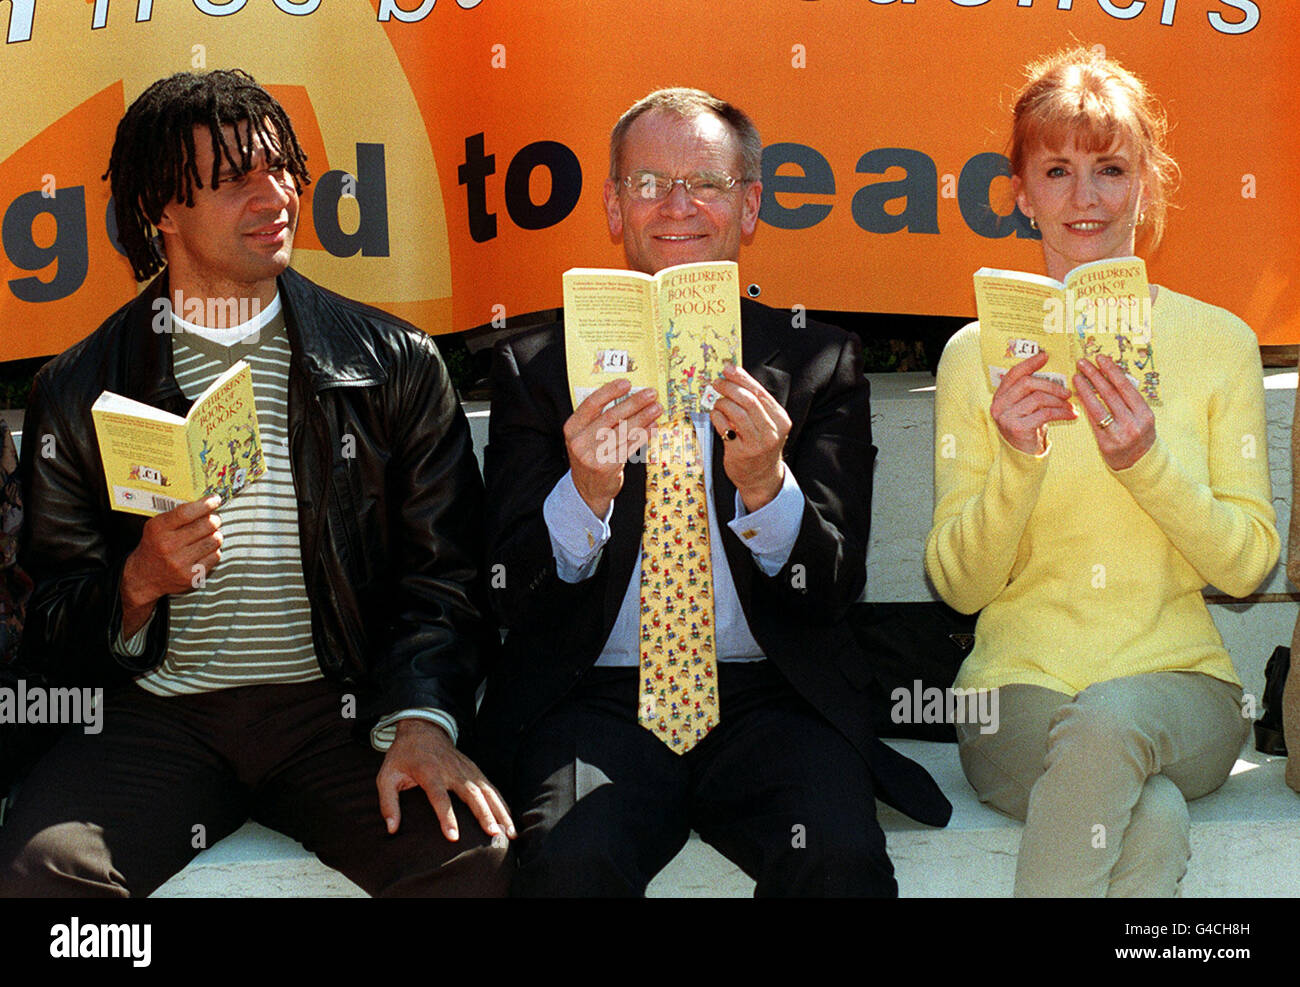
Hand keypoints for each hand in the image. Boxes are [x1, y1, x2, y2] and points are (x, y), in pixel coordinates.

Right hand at [120, 495, 222, 636]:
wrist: (144, 577)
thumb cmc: (154, 546)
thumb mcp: (157, 527)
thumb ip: (178, 514)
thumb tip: (207, 502)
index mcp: (158, 529)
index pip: (187, 512)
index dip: (205, 504)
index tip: (215, 499)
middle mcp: (168, 546)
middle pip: (206, 525)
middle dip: (214, 519)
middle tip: (214, 519)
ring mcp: (180, 563)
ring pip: (215, 540)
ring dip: (215, 535)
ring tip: (209, 535)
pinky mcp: (191, 576)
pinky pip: (215, 556)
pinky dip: (213, 551)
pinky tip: (204, 550)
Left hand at [376, 718, 514, 842]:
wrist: (422, 729)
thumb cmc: (403, 756)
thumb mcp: (386, 776)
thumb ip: (388, 803)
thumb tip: (392, 828)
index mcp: (430, 772)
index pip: (440, 797)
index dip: (447, 817)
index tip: (453, 837)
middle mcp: (452, 770)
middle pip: (472, 794)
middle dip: (485, 815)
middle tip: (494, 835)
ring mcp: (466, 769)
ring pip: (487, 792)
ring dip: (500, 812)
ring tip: (509, 832)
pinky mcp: (474, 770)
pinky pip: (491, 788)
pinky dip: (502, 803)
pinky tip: (509, 819)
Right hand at [564, 379, 661, 516]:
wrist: (586, 490)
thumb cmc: (590, 456)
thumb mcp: (585, 436)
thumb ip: (599, 419)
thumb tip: (629, 397)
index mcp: (572, 428)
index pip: (591, 404)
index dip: (610, 391)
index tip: (627, 383)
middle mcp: (580, 442)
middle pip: (611, 416)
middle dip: (634, 403)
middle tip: (651, 394)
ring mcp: (592, 456)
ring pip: (623, 431)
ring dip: (644, 418)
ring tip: (657, 408)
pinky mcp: (607, 467)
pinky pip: (630, 447)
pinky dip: (644, 435)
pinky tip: (653, 427)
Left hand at [709, 365, 790, 511]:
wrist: (761, 477)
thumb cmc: (761, 445)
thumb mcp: (767, 424)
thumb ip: (755, 403)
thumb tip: (733, 376)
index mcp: (781, 420)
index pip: (760, 393)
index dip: (742, 378)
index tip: (728, 369)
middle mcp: (772, 432)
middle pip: (748, 400)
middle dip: (730, 387)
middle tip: (717, 382)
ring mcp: (757, 444)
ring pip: (735, 412)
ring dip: (722, 402)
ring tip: (717, 402)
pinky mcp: (740, 453)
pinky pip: (724, 427)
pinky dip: (716, 416)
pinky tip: (716, 415)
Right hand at [990, 351, 1074, 454]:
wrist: (1023, 456)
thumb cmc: (1028, 427)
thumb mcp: (1026, 407)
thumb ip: (1030, 392)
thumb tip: (1050, 371)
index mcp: (999, 397)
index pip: (1013, 374)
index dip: (1030, 363)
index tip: (1046, 356)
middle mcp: (999, 406)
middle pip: (1027, 384)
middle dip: (1051, 385)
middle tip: (1067, 392)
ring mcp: (1007, 417)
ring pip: (1038, 398)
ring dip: (1059, 401)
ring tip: (1071, 406)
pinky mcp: (1018, 428)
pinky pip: (1045, 413)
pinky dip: (1062, 412)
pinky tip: (1071, 415)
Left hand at [1073, 354, 1155, 469]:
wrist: (1139, 462)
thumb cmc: (1139, 433)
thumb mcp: (1142, 416)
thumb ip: (1129, 399)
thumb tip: (1110, 374)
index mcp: (1145, 414)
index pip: (1126, 387)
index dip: (1112, 371)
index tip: (1101, 358)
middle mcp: (1133, 424)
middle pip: (1110, 394)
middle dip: (1095, 375)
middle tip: (1083, 362)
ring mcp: (1119, 435)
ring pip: (1098, 407)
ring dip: (1086, 389)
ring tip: (1077, 376)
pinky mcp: (1106, 443)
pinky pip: (1092, 420)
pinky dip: (1084, 405)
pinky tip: (1077, 395)